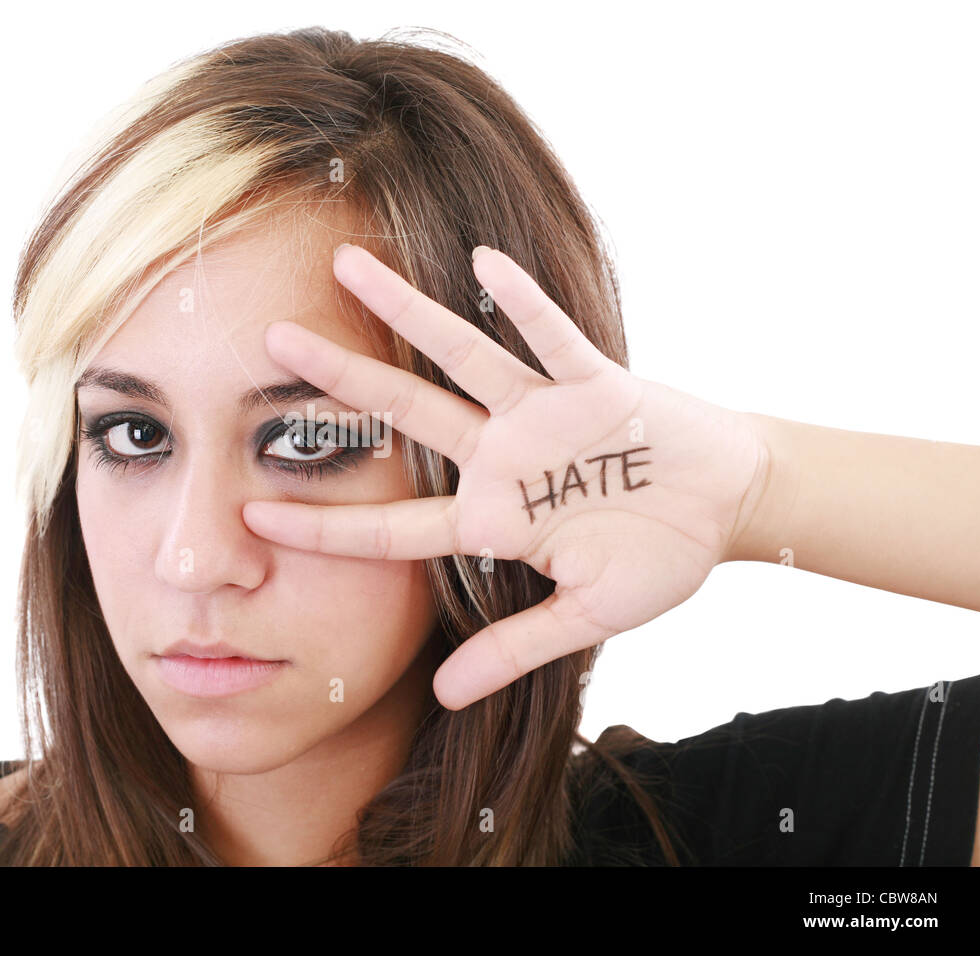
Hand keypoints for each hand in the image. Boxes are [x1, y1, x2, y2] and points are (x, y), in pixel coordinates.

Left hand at [243, 244, 768, 709]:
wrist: (728, 506)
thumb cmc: (656, 560)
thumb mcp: (585, 618)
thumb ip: (514, 647)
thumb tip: (445, 695)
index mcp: (493, 521)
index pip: (392, 527)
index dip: (324, 526)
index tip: (252, 517)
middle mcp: (502, 459)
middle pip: (404, 414)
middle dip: (338, 381)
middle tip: (268, 339)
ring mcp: (543, 417)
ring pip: (462, 358)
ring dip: (409, 313)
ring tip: (347, 264)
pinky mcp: (597, 384)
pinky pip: (554, 339)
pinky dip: (524, 306)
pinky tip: (481, 261)